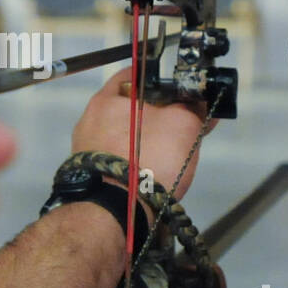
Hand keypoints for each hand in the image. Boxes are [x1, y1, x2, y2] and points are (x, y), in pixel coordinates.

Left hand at [70, 69, 211, 201]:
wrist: (116, 213)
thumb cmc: (148, 160)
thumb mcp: (183, 125)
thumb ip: (193, 107)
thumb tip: (200, 102)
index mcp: (107, 99)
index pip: (135, 73)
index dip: (161, 77)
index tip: (179, 87)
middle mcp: (90, 121)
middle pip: (131, 107)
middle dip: (157, 114)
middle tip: (181, 124)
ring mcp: (87, 150)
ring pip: (125, 136)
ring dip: (148, 140)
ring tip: (171, 153)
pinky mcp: (91, 175)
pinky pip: (119, 159)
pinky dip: (137, 161)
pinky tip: (153, 172)